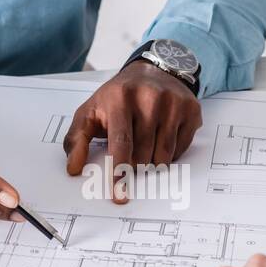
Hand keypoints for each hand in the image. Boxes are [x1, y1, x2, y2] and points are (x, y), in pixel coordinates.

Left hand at [63, 61, 202, 201]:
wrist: (152, 71)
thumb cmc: (118, 97)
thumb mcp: (90, 111)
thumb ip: (76, 139)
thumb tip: (73, 168)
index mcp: (120, 98)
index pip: (121, 143)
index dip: (119, 171)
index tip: (119, 194)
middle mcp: (149, 98)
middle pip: (143, 154)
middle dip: (134, 164)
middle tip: (130, 153)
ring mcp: (173, 103)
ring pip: (163, 156)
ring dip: (151, 161)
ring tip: (144, 144)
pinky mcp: (191, 110)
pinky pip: (180, 149)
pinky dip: (169, 153)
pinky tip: (160, 137)